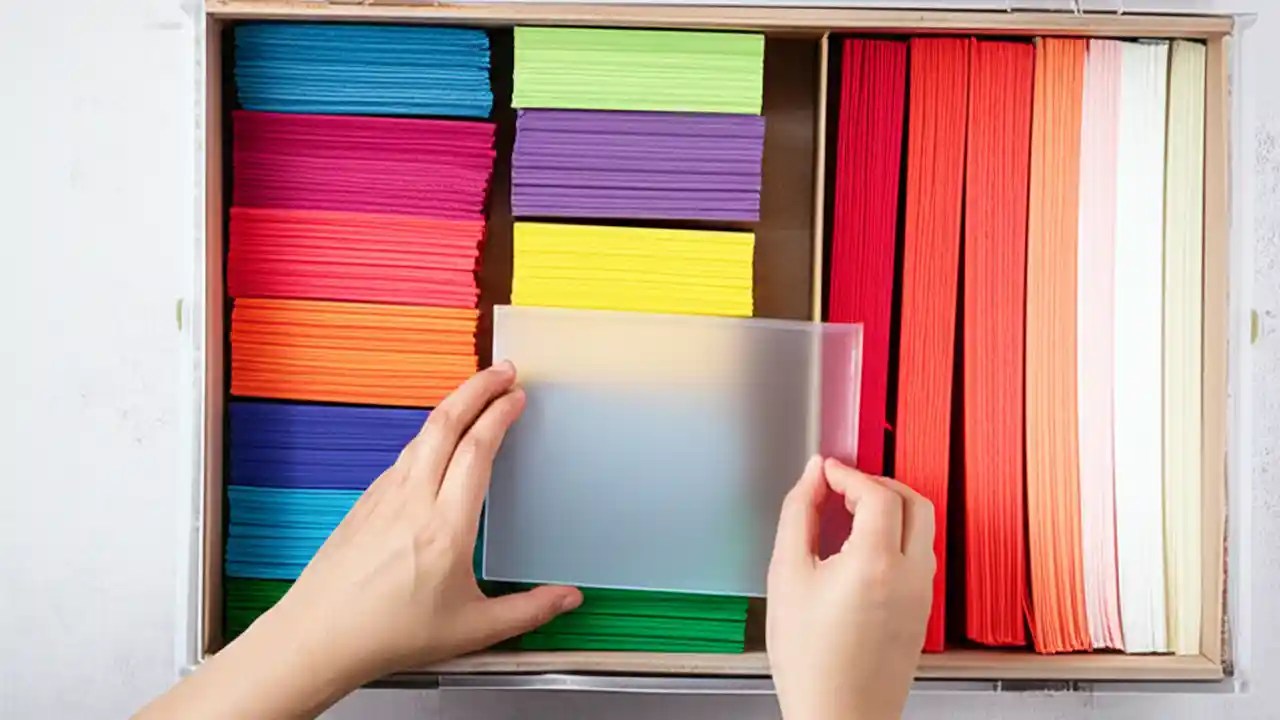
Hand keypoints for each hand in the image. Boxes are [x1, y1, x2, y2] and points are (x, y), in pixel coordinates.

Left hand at [274, 360, 580, 674]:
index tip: (517, 397)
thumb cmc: (388, 636)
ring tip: (475, 397)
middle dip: (477, 388)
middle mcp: (413, 502)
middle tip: (502, 371)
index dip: (500, 415)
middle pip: (446, 423)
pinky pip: (402, 458)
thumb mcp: (472, 630)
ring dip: (451, 407)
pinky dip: (427, 436)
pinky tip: (436, 443)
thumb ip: (527, 611)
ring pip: (421, 435)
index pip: (477, 450)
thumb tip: (567, 600)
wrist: (318, 638)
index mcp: (446, 527)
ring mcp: (384, 498)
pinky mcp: (365, 504)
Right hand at [766, 457, 934, 719]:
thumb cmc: (809, 660)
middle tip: (843, 485)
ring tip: (849, 515)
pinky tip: (861, 549)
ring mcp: (923, 593)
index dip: (849, 473)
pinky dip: (897, 536)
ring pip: (923, 528)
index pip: (877, 493)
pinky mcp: (924, 610)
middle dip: (878, 483)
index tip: (826, 471)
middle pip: (915, 502)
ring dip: (892, 508)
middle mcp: (911, 575)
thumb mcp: (786, 575)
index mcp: (875, 563)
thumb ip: (799, 514)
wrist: (837, 715)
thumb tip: (811, 476)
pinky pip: (920, 555)